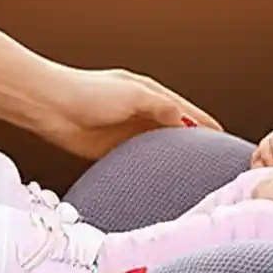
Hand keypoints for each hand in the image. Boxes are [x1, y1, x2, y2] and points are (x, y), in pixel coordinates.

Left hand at [39, 67, 222, 159]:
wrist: (48, 106)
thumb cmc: (85, 92)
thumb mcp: (134, 93)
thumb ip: (163, 107)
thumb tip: (186, 121)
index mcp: (151, 95)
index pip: (188, 113)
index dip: (207, 126)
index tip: (225, 141)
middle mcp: (141, 112)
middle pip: (176, 131)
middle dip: (193, 145)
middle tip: (213, 163)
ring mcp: (127, 132)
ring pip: (158, 148)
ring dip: (172, 159)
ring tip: (191, 176)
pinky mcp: (111, 150)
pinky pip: (137, 162)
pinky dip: (150, 170)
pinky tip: (158, 180)